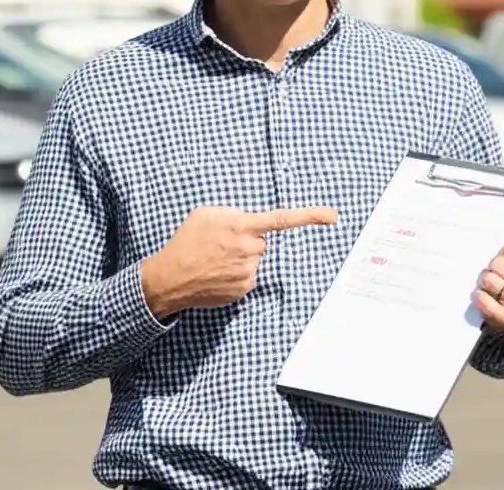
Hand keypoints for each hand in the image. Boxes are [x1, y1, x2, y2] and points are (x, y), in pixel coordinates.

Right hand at [141, 205, 338, 318]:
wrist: (171, 277)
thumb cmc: (187, 240)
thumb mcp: (206, 213)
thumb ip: (233, 214)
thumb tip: (250, 224)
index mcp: (241, 226)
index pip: (281, 219)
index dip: (309, 216)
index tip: (332, 216)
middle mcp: (249, 250)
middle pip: (261, 242)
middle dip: (246, 241)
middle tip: (219, 243)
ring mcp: (248, 272)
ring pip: (254, 260)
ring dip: (239, 258)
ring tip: (213, 259)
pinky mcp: (244, 289)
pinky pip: (247, 276)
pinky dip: (234, 274)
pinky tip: (215, 273)